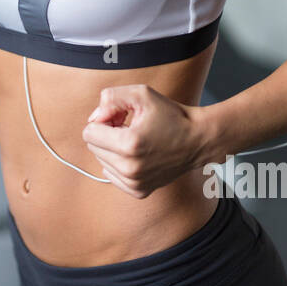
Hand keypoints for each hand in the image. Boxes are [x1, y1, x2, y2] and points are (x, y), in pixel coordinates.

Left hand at [81, 84, 203, 196]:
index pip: (89, 133)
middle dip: (107, 134)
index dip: (103, 120)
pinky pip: (113, 176)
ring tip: (135, 141)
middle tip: (128, 128)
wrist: (197, 140)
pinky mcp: (139, 191)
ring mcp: (135, 182)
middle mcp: (130, 168)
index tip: (120, 118)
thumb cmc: (171, 115)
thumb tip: (94, 118)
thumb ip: (111, 98)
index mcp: (128, 144)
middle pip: (93, 147)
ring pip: (102, 162)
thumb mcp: (141, 94)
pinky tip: (137, 156)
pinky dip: (120, 164)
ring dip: (113, 150)